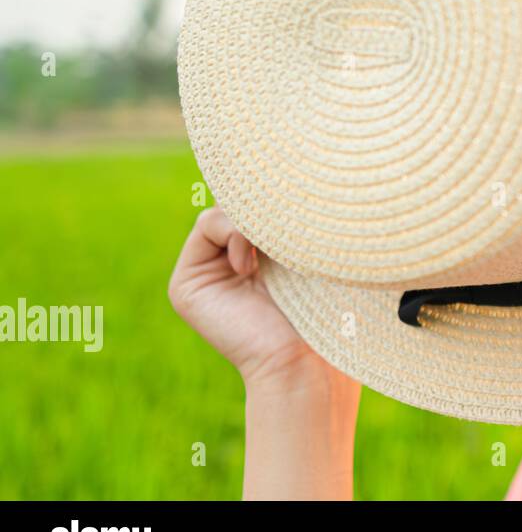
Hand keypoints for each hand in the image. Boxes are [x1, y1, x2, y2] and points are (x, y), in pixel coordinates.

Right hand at [168, 206, 357, 390]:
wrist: (302, 357)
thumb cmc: (323, 308)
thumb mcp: (311, 252)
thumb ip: (292, 220)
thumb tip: (293, 174)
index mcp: (258, 256)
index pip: (258, 204)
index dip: (276, 196)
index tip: (299, 203)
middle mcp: (228, 262)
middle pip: (238, 203)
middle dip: (262, 204)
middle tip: (287, 217)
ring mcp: (204, 272)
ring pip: (222, 209)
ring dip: (251, 220)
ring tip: (270, 253)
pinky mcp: (186, 283)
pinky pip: (206, 225)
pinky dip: (234, 233)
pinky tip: (250, 267)